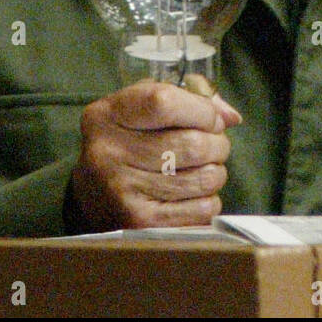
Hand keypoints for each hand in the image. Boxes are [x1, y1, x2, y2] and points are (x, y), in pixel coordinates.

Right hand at [70, 80, 242, 230]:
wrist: (90, 196)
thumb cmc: (127, 142)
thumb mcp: (141, 109)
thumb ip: (188, 98)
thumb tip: (230, 117)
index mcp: (107, 115)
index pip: (166, 101)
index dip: (202, 110)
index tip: (210, 118)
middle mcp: (109, 152)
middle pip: (193, 143)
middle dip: (217, 144)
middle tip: (213, 146)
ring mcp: (123, 191)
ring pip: (204, 177)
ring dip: (216, 172)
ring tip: (203, 168)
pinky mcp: (140, 223)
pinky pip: (202, 209)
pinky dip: (208, 200)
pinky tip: (192, 194)